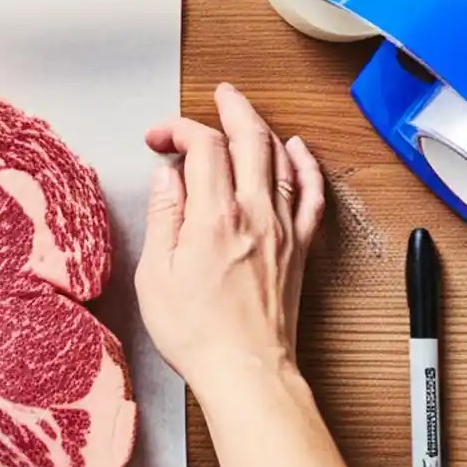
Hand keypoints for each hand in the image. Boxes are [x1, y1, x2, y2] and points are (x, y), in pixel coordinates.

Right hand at [135, 83, 324, 379]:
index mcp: (213, 217)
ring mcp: (281, 228)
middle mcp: (253, 213)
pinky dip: (305, 165)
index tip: (159, 139)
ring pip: (279, 158)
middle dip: (231, 108)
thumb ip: (163, 218)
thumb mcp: (155, 275)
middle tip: (218, 95)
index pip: (202, 147)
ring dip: (263, 128)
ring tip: (247, 114)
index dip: (179, 129)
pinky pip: (310, 194)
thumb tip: (166, 179)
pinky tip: (297, 151)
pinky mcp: (298, 248)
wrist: (245, 371)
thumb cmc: (197, 334)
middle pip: (249, 138)